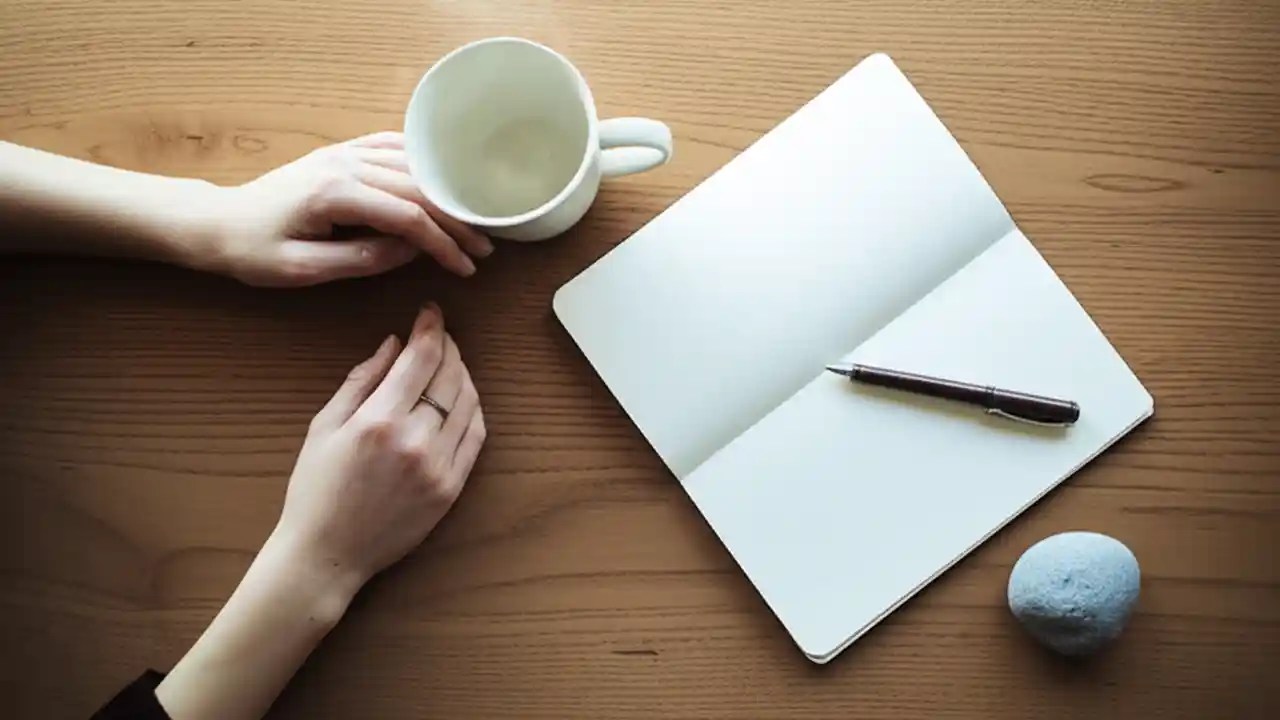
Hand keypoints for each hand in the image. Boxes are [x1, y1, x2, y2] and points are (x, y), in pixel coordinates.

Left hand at [208, 132, 492, 286]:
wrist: (218, 222)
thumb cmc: (254, 252)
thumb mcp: (304, 270)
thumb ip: (362, 260)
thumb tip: (411, 251)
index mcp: (335, 194)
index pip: (408, 216)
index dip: (442, 243)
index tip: (465, 267)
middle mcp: (344, 164)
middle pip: (419, 188)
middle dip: (456, 219)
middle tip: (484, 247)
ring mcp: (344, 153)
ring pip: (413, 166)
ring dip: (446, 193)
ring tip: (472, 220)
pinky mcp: (342, 153)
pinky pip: (393, 147)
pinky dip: (424, 162)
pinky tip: (444, 178)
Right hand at [272, 303, 485, 598]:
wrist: (327, 554)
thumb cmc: (315, 489)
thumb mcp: (324, 426)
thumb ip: (361, 380)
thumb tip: (394, 343)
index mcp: (378, 420)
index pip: (421, 358)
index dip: (431, 328)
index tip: (430, 312)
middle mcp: (415, 440)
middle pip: (450, 375)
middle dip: (448, 346)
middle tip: (439, 334)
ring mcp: (438, 467)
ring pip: (468, 403)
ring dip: (464, 374)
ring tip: (450, 362)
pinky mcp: (451, 489)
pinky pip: (475, 437)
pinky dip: (473, 409)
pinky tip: (462, 398)